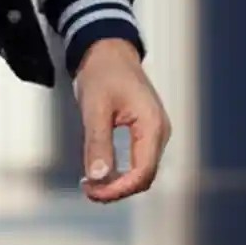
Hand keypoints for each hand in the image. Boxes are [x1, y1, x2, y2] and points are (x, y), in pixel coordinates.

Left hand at [73, 39, 171, 202]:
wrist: (109, 52)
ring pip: (140, 173)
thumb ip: (97, 142)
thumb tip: (97, 177)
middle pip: (144, 178)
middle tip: (86, 189)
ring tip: (88, 184)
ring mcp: (154, 134)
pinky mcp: (145, 135)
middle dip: (116, 190)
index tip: (91, 191)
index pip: (142, 173)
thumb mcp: (95, 108)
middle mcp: (159, 133)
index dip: (118, 189)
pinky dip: (118, 174)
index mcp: (153, 126)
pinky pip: (136, 163)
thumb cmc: (103, 74)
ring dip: (116, 184)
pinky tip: (97, 173)